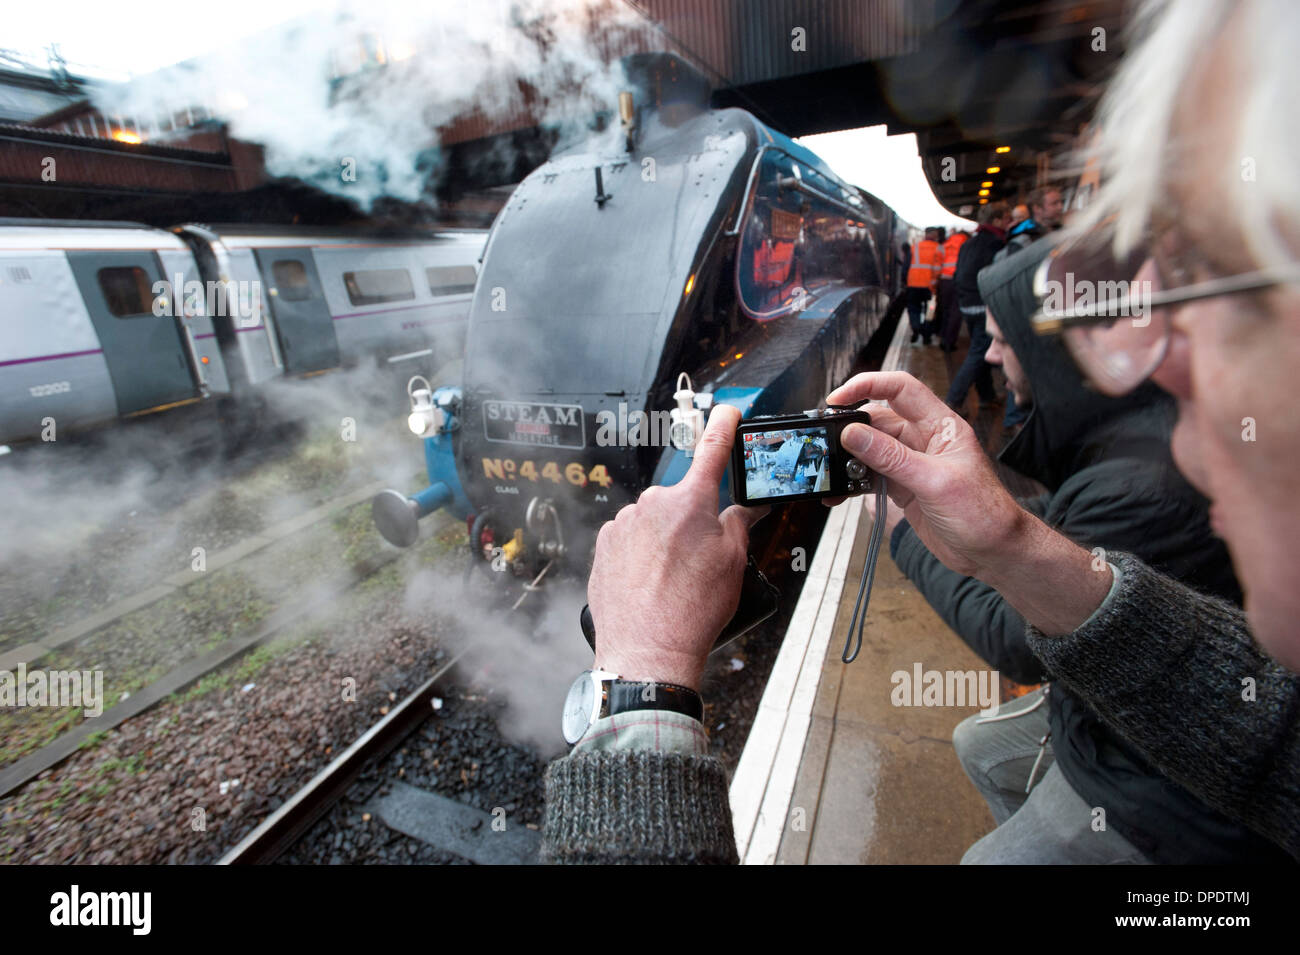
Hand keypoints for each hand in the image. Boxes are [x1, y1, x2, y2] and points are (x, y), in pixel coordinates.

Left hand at [587, 405, 768, 690]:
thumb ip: (738, 525)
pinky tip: (648, 583)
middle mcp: (652, 504)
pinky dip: (639, 555)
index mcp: (690, 502)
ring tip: (670, 580)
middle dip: (690, 522)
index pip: (712, 451)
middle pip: (679, 500)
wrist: (646, 651)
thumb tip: (744, 508)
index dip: (723, 428)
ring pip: (652, 522)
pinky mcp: (602, 545)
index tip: (727, 411)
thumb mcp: (732, 564)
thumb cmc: (691, 611)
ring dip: (662, 541)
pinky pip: (628, 539)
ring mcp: (623, 523)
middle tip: (698, 561)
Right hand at [825, 372, 1112, 634]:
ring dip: (848, 459)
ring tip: (827, 471)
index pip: (901, 389)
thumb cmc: (983, 514)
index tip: (838, 398)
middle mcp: (924, 440)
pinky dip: (852, 483)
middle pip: (879, 420)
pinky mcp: (904, 488)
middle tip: (823, 440)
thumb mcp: (934, 483)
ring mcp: (912, 464)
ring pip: (870, 449)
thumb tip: (853, 433)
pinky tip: (838, 494)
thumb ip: (891, 458)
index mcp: (940, 426)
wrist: (996, 553)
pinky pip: (871, 476)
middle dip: (849, 427)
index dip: (868, 385)